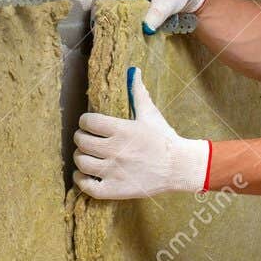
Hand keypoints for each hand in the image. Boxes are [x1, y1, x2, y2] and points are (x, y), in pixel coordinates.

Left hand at [73, 67, 209, 198]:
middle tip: (88, 140)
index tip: (90, 124)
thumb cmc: (163, 138)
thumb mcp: (150, 114)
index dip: (85, 122)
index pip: (87, 121)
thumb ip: (138, 93)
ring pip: (81, 162)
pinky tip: (86, 174)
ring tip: (88, 156)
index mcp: (122, 130)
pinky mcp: (115, 189)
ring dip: (81, 158)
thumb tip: (134, 71)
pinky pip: (86, 186)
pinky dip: (81, 180)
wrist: (179, 167)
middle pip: (81, 141)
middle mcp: (116, 150)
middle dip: (82, 138)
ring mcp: (114, 171)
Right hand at [97, 0, 210, 33]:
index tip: (98, 29)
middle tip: (101, 32)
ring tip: (106, 28)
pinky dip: (111, 7)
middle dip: (99, 13)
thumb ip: (156, 15)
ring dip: (104, 11)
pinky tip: (116, 20)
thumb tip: (145, 29)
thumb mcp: (168, 4)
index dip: (98, 12)